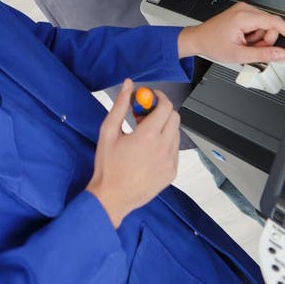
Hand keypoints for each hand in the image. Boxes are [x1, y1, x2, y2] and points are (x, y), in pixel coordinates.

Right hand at [86, 79, 179, 228]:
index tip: (150, 97)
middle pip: (174, 117)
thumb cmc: (108, 166)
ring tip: (145, 133)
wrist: (112, 198)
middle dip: (162, 110)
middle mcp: (163, 148)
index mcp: (147, 136)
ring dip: (164, 127)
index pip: (165, 107)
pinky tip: (148, 149)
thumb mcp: (108, 132)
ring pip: (176, 133)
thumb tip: (128, 85)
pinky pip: (175, 150)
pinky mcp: (171, 173)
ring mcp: (170, 162)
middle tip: (145, 114)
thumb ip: (120, 105)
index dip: (159, 97)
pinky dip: (165, 143)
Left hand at [178, 1, 284, 64]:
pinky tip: (244, 40)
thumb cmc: (212, 44)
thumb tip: (281, 54)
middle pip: (271, 26)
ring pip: (266, 27)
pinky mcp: (243, 13)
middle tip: (251, 49)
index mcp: (244, 16)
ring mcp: (244, 10)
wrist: (199, 39)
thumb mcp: (239, 54)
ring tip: (244, 45)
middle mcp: (245, 9)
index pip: (275, 22)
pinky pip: (259, 26)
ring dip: (259, 41)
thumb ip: (263, 55)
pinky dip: (255, 37)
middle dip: (265, 42)